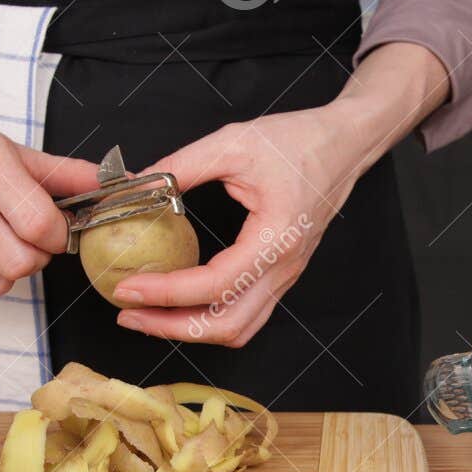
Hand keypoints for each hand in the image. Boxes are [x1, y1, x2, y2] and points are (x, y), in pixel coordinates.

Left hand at [113, 42, 450, 346]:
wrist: (343, 145)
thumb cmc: (297, 141)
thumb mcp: (233, 142)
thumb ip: (182, 166)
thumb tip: (133, 186)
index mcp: (276, 238)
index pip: (215, 285)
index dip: (167, 292)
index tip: (128, 287)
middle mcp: (284, 268)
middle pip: (226, 325)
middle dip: (172, 326)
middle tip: (128, 313)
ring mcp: (286, 277)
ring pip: (237, 329)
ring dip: (189, 330)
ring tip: (147, 314)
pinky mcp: (281, 276)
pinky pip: (245, 315)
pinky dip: (208, 319)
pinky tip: (178, 303)